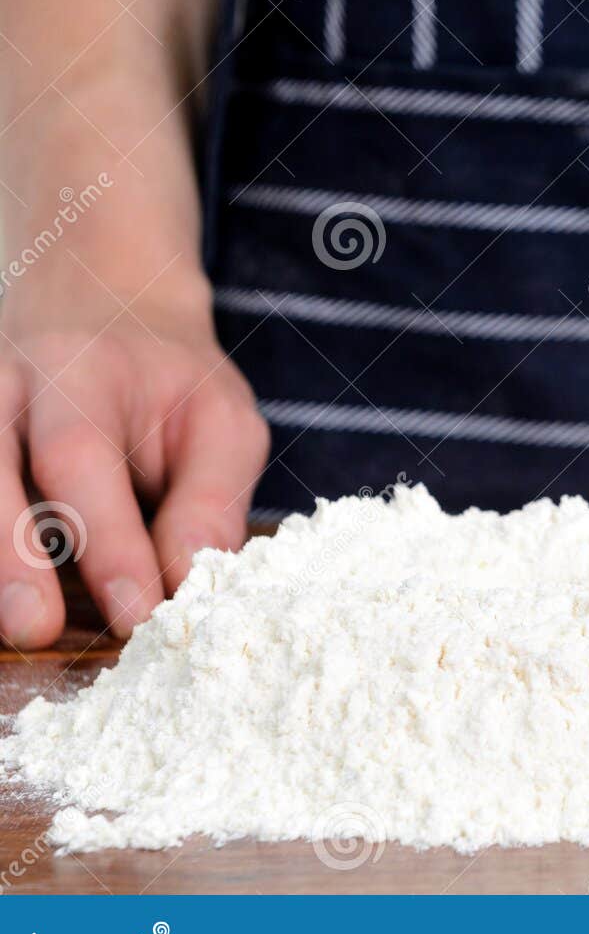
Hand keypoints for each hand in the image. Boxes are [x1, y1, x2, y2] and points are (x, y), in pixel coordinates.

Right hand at [0, 299, 268, 647]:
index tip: (139, 615)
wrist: (104, 307)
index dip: (109, 543)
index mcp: (84, 372)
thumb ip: (209, 498)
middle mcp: (6, 386)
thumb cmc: (171, 383)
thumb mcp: (221, 421)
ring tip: (16, 626)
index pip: (84, 458)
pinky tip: (3, 593)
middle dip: (13, 554)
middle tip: (36, 627)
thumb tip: (192, 580)